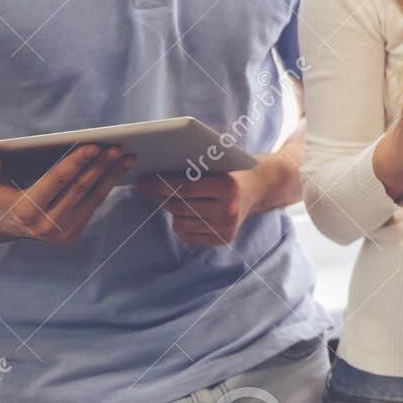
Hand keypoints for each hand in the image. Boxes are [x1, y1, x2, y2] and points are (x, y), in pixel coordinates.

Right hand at [0, 144, 133, 243]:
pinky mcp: (72, 235)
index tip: (94, 145)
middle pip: (80, 189)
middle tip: (117, 147)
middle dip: (101, 166)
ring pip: (92, 199)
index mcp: (26, 211)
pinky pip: (93, 206)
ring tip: (126, 157)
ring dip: (111, 176)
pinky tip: (117, 170)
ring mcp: (61, 233)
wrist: (0, 225)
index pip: (58, 181)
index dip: (77, 162)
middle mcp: (46, 225)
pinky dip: (107, 187)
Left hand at [142, 168, 267, 246]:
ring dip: (173, 211)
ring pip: (180, 223)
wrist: (259, 188)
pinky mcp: (224, 239)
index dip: (160, 184)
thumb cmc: (231, 170)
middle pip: (179, 207)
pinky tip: (186, 213)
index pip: (185, 188)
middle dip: (161, 197)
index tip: (143, 180)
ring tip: (175, 199)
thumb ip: (189, 169)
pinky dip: (181, 224)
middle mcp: (229, 210)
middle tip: (150, 187)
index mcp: (229, 187)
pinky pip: (188, 236)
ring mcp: (227, 228)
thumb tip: (149, 179)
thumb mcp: (216, 163)